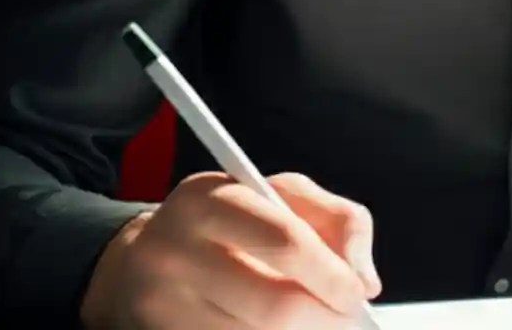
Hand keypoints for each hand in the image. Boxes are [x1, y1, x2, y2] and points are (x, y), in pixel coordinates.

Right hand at [81, 172, 381, 329]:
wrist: (145, 257)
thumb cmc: (233, 220)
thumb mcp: (282, 195)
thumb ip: (337, 220)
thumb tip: (365, 280)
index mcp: (208, 200)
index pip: (285, 241)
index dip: (332, 274)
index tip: (360, 292)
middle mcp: (176, 253)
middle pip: (275, 306)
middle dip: (327, 317)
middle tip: (350, 317)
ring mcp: (163, 306)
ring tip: (317, 320)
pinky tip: (282, 329)